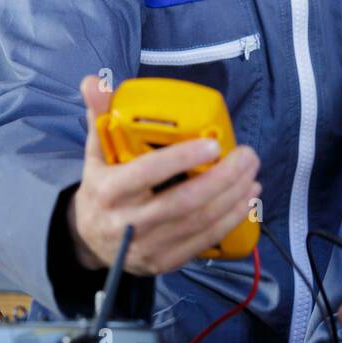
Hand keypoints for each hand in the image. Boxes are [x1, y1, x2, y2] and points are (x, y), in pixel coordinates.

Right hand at [68, 75, 260, 274]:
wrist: (89, 240)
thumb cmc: (100, 187)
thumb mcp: (95, 152)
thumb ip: (100, 115)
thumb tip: (94, 80)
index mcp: (109, 190)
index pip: (148, 173)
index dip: (182, 159)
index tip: (213, 143)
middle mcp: (127, 222)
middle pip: (183, 202)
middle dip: (223, 178)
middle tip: (247, 156)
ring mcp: (146, 247)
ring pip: (198, 223)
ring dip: (233, 198)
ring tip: (252, 175)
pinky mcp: (163, 263)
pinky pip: (203, 242)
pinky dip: (229, 221)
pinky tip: (246, 201)